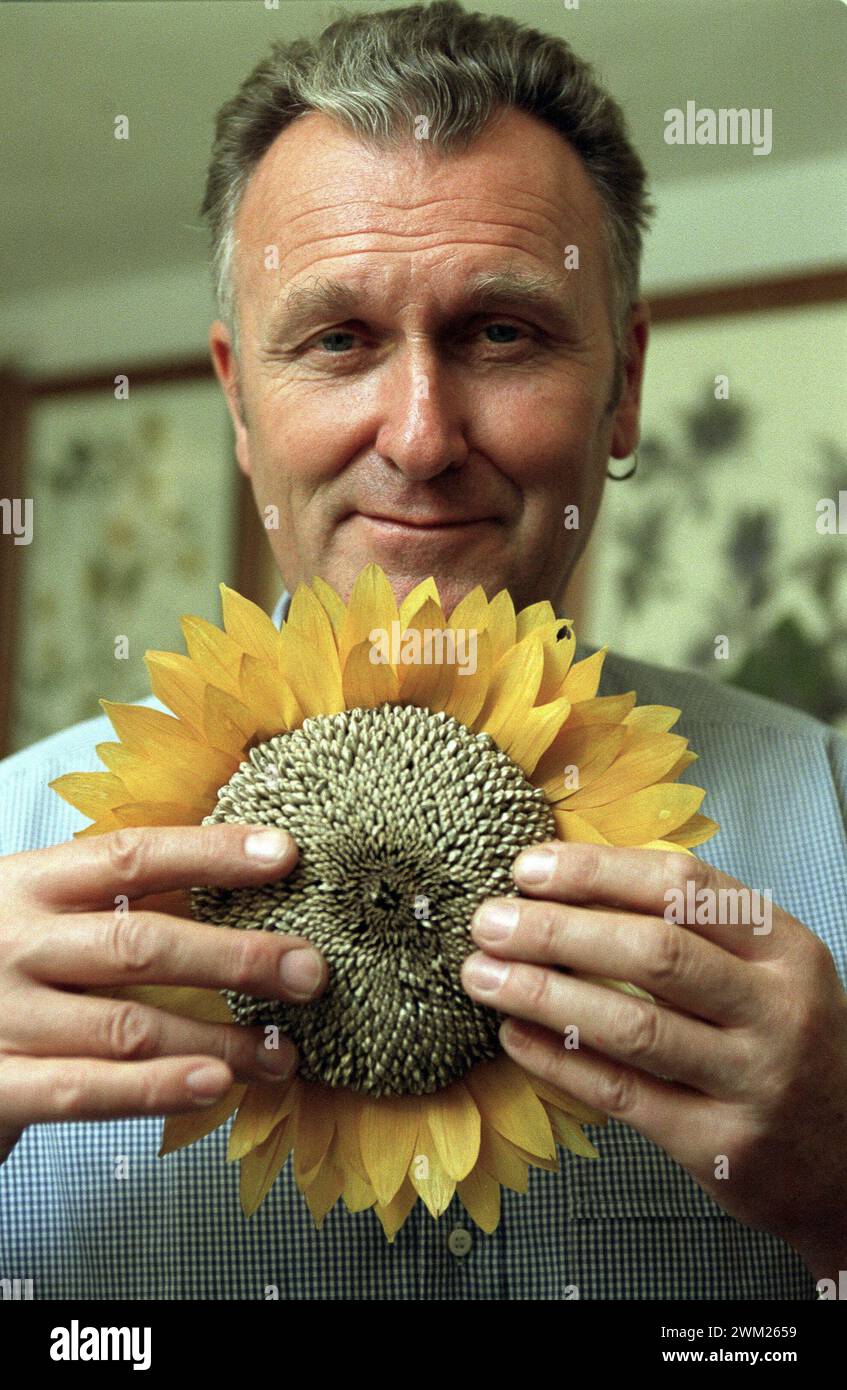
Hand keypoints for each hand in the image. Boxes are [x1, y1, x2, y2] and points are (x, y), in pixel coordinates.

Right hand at [0, 824, 326, 1161]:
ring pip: (127, 1026)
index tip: (286, 854)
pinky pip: (85, 1091)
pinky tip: (215, 1086)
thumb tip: (231, 873)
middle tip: (311, 971)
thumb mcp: (33, 912)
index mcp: (27, 884)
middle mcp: (13, 944)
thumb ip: (104, 899)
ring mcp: (0, 1016)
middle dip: (238, 958)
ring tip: (286, 1052)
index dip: (212, 852)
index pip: (131, 857)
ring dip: (219, 1040)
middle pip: (140, 943)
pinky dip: (155, 1090)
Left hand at [461, 840, 846, 1282]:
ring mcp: (752, 1081)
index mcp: (783, 947)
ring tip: (480, 974)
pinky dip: (559, 1062)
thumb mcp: (767, 969)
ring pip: (633, 1028)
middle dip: (556, 931)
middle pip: (654, 953)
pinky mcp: (720, 1146)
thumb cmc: (784, 1040)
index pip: (682, 888)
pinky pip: (624, 1095)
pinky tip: (513, 1036)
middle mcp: (777, 1009)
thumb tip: (568, 882)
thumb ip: (691, 928)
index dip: (596, 872)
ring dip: (543, 994)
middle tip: (487, 920)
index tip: (527, 868)